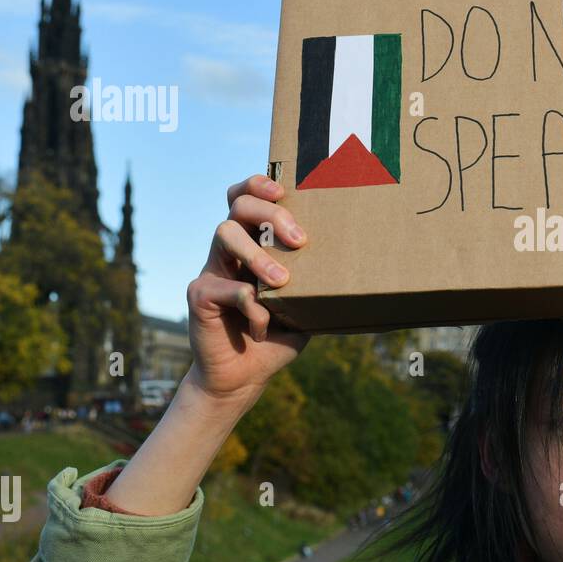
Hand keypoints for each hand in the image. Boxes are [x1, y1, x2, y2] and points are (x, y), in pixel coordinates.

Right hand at [185, 174, 310, 403]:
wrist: (243, 377)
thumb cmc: (278, 335)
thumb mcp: (307, 305)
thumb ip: (319, 283)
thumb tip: (363, 267)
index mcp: (253, 243)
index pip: (246, 197)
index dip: (259, 184)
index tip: (282, 191)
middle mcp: (229, 250)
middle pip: (239, 206)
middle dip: (270, 213)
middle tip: (298, 239)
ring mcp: (211, 269)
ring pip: (224, 233)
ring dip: (258, 254)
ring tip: (283, 281)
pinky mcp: (199, 295)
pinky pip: (225, 287)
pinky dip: (250, 307)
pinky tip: (263, 326)